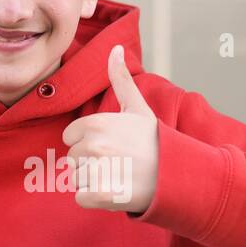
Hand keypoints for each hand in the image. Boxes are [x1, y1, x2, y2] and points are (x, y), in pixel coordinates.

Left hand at [60, 44, 158, 212]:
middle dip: (91, 163)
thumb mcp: (137, 108)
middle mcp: (94, 146)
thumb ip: (120, 80)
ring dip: (94, 181)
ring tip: (119, 175)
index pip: (70, 138)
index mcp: (96, 123)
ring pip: (77, 179)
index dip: (88, 143)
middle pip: (72, 159)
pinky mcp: (100, 195)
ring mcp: (97, 171)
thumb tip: (115, 48)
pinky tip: (115, 190)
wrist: (175, 174)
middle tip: (118, 162)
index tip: (111, 146)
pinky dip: (95, 199)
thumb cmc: (154, 142)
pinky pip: (81, 198)